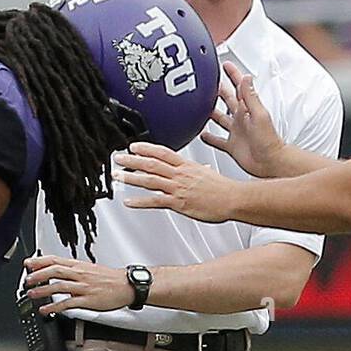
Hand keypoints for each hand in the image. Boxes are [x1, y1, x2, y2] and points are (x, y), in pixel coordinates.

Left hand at [23, 252, 132, 314]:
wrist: (127, 286)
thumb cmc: (110, 279)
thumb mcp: (90, 269)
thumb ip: (74, 270)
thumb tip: (59, 272)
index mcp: (79, 266)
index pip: (55, 260)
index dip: (40, 261)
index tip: (28, 264)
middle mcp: (80, 274)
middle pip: (54, 271)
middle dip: (38, 275)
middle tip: (27, 280)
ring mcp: (83, 287)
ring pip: (59, 286)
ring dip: (43, 290)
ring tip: (31, 294)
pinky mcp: (88, 300)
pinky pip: (68, 304)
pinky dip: (54, 307)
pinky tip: (46, 310)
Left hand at [113, 142, 242, 222]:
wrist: (233, 199)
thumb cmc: (224, 189)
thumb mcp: (209, 174)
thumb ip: (200, 171)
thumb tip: (201, 168)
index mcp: (187, 166)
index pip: (163, 152)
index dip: (146, 148)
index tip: (134, 146)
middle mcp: (180, 175)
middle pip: (152, 164)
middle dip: (132, 160)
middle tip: (118, 158)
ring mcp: (178, 188)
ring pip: (150, 180)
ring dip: (131, 177)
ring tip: (117, 176)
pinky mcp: (179, 203)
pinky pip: (156, 201)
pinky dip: (140, 201)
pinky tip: (129, 202)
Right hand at [201, 60, 285, 177]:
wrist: (270, 162)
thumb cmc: (269, 141)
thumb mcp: (259, 114)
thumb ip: (250, 96)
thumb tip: (246, 78)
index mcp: (247, 108)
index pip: (239, 87)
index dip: (232, 75)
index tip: (225, 65)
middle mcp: (241, 118)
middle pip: (227, 99)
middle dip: (218, 89)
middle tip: (208, 82)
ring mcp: (236, 132)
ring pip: (220, 118)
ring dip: (211, 112)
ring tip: (201, 106)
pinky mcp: (232, 146)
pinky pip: (218, 140)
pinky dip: (209, 138)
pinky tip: (203, 135)